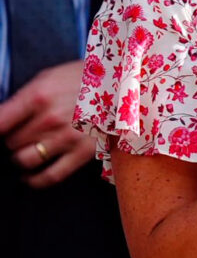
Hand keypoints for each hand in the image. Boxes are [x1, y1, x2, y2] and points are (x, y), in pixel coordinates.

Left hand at [0, 60, 96, 186]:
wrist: (123, 86)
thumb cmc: (85, 79)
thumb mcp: (50, 77)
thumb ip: (25, 98)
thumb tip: (3, 118)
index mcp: (39, 95)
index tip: (0, 132)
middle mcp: (50, 118)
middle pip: (11, 142)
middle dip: (12, 140)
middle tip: (22, 135)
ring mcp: (66, 138)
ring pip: (24, 160)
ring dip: (21, 158)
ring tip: (26, 152)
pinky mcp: (82, 153)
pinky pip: (49, 176)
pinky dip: (34, 180)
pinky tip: (30, 177)